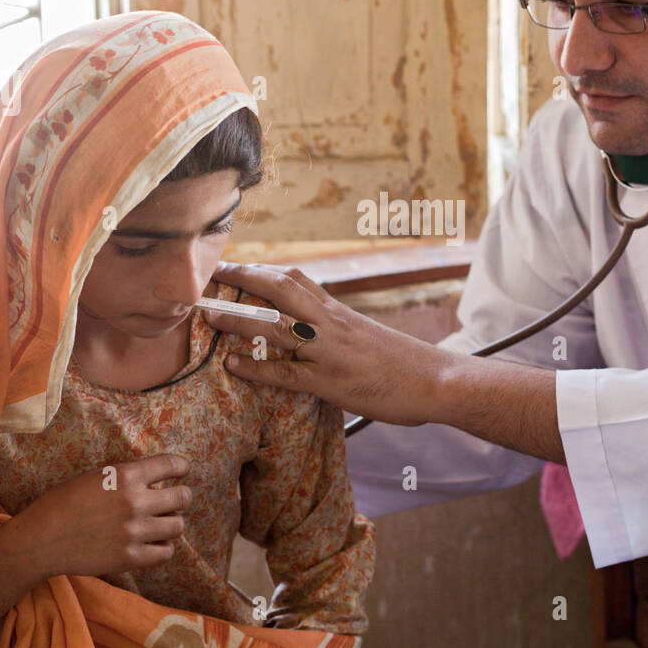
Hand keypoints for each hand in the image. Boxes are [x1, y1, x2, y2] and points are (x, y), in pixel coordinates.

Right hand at [20, 454, 191, 579]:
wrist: (40, 540)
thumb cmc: (63, 503)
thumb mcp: (94, 477)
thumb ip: (125, 476)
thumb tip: (154, 478)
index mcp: (125, 476)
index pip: (171, 465)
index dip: (182, 467)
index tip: (183, 471)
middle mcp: (134, 502)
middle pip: (182, 497)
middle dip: (180, 496)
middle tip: (172, 500)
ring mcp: (134, 532)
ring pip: (178, 526)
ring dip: (171, 523)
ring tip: (160, 523)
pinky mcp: (130, 558)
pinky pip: (166, 552)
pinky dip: (163, 547)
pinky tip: (152, 543)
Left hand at [207, 261, 450, 426]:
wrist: (438, 380)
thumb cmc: (405, 363)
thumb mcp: (367, 336)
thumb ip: (338, 330)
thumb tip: (314, 331)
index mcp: (339, 312)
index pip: (295, 279)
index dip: (261, 270)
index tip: (234, 265)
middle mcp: (332, 324)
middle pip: (280, 289)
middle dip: (242, 279)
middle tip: (210, 275)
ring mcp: (330, 352)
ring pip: (278, 326)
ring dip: (240, 318)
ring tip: (209, 314)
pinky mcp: (331, 382)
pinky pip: (287, 373)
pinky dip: (257, 368)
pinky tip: (233, 366)